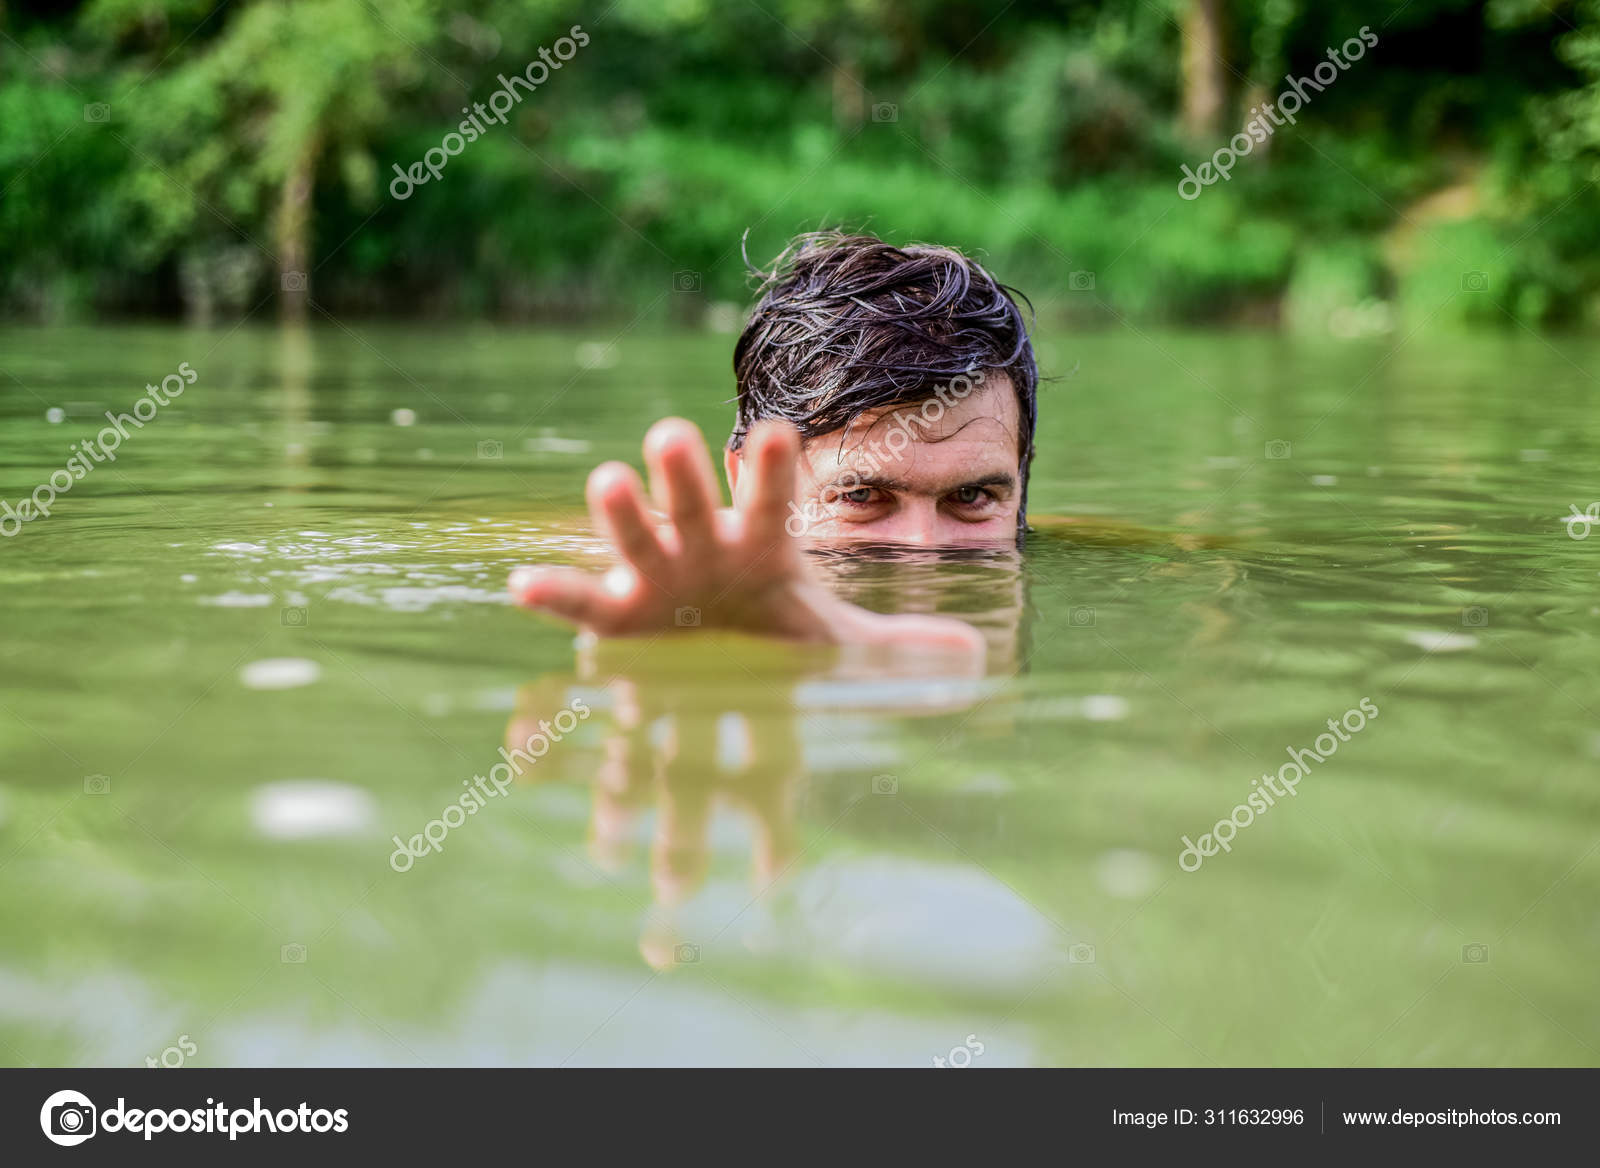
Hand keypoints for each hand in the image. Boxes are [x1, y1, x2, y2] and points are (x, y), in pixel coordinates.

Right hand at [508, 417, 983, 661]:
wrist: (721, 660)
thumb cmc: (778, 633)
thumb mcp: (837, 646)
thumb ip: (898, 649)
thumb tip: (977, 659)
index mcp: (762, 544)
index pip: (771, 500)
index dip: (771, 472)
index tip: (777, 432)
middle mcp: (704, 545)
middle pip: (694, 502)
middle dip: (685, 474)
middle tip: (672, 432)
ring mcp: (656, 575)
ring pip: (635, 535)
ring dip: (621, 513)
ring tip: (606, 480)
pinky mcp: (618, 615)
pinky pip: (581, 605)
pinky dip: (554, 595)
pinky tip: (521, 586)